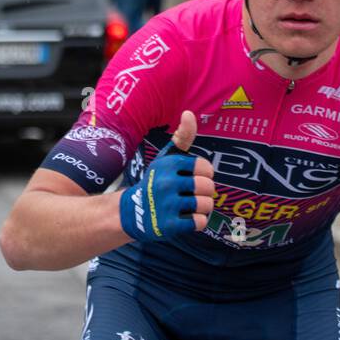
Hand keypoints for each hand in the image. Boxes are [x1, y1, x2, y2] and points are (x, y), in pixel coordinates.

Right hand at [118, 110, 215, 240]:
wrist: (130, 211)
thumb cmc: (156, 181)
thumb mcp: (167, 158)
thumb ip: (182, 137)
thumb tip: (189, 113)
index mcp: (170, 165)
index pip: (206, 168)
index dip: (204, 174)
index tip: (195, 177)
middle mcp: (167, 183)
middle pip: (209, 187)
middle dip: (205, 192)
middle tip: (192, 194)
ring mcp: (167, 205)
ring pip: (206, 205)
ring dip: (202, 208)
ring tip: (189, 206)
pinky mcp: (168, 226)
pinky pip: (199, 222)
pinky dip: (196, 222)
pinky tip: (185, 218)